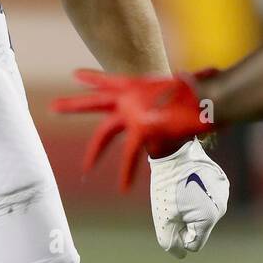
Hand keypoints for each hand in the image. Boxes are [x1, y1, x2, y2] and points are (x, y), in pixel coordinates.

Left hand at [51, 69, 215, 189]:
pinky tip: (122, 187)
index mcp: (137, 85)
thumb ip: (174, 98)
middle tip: (52, 107)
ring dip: (94, 154)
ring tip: (85, 171)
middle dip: (72, 105)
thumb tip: (178, 105)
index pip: (108, 80)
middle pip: (94, 102)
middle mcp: (129, 96)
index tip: (75, 75)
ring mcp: (133, 112)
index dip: (91, 78)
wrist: (210, 97)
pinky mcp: (141, 129)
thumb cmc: (204, 92)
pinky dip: (127, 172)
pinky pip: (130, 155)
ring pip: (104, 134)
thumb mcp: (184, 89)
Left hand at [149, 137, 228, 258]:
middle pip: (200, 228)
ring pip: (204, 213)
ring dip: (192, 208)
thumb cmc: (166, 186)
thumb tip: (181, 254)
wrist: (174, 150)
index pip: (194, 243)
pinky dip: (197, 195)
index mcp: (209, 218)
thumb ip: (170, 241)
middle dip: (185, 221)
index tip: (171, 218)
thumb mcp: (163, 218)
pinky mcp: (222, 182)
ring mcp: (224, 193)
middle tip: (174, 202)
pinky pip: (208, 197)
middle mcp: (222, 207)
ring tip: (180, 190)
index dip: (179, 235)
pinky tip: (188, 182)